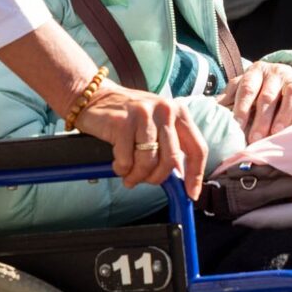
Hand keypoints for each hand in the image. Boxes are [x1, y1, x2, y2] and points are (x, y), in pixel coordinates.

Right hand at [74, 86, 207, 196]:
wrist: (93, 96)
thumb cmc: (127, 115)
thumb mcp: (155, 124)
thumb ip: (170, 145)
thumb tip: (180, 178)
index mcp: (178, 112)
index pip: (197, 148)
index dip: (196, 175)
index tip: (191, 194)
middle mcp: (165, 110)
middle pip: (171, 160)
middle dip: (157, 178)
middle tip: (145, 181)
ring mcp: (143, 115)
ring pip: (148, 162)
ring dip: (136, 176)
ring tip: (128, 176)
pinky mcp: (122, 123)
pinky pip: (126, 161)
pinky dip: (121, 169)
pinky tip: (117, 164)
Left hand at [219, 61, 291, 142]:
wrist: (286, 76)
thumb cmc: (259, 89)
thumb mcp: (242, 89)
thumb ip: (228, 99)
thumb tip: (205, 112)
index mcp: (255, 72)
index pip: (247, 89)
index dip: (242, 107)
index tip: (236, 126)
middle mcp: (275, 71)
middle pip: (268, 95)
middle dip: (261, 118)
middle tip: (255, 138)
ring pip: (290, 93)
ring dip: (284, 114)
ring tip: (276, 133)